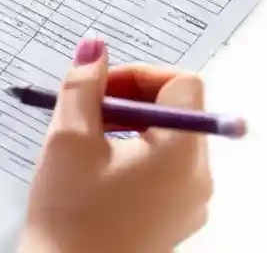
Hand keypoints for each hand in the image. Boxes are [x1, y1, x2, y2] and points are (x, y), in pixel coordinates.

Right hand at [20, 39, 212, 252]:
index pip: (182, 84)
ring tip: (84, 139)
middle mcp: (199, 177)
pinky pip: (164, 171)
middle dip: (129, 99)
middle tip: (83, 109)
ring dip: (129, 126)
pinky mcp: (175, 220)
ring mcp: (191, 203)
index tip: (97, 88)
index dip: (138, 74)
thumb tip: (94, 46)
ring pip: (169, 140)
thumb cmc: (69, 213)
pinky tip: (95, 169)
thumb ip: (83, 85)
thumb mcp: (68, 139)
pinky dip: (134, 155)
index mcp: (182, 152)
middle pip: (177, 111)